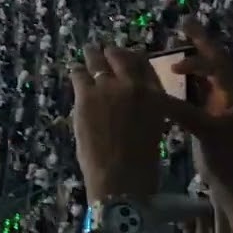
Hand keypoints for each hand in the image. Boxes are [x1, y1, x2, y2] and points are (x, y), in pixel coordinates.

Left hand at [69, 44, 164, 202]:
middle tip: (104, 52)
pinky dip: (77, 71)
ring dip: (92, 55)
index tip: (125, 56)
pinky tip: (75, 71)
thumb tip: (129, 99)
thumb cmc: (141, 164)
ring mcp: (110, 88)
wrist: (122, 180)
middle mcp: (135, 86)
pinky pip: (79, 74)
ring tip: (88, 52)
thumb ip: (145, 108)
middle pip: (121, 56)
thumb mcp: (153, 129)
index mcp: (156, 96)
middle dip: (111, 53)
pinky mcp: (87, 95)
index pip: (144, 65)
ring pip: (98, 59)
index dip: (132, 58)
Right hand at [155, 18, 232, 189]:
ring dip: (194, 59)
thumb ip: (181, 110)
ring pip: (210, 74)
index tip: (177, 51)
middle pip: (217, 61)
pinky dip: (189, 78)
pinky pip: (202, 88)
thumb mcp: (204, 132)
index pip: (218, 64)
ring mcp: (225, 105)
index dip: (197, 54)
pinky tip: (173, 75)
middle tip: (185, 23)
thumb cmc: (225, 159)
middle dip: (200, 43)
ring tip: (177, 44)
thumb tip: (153, 94)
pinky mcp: (215, 116)